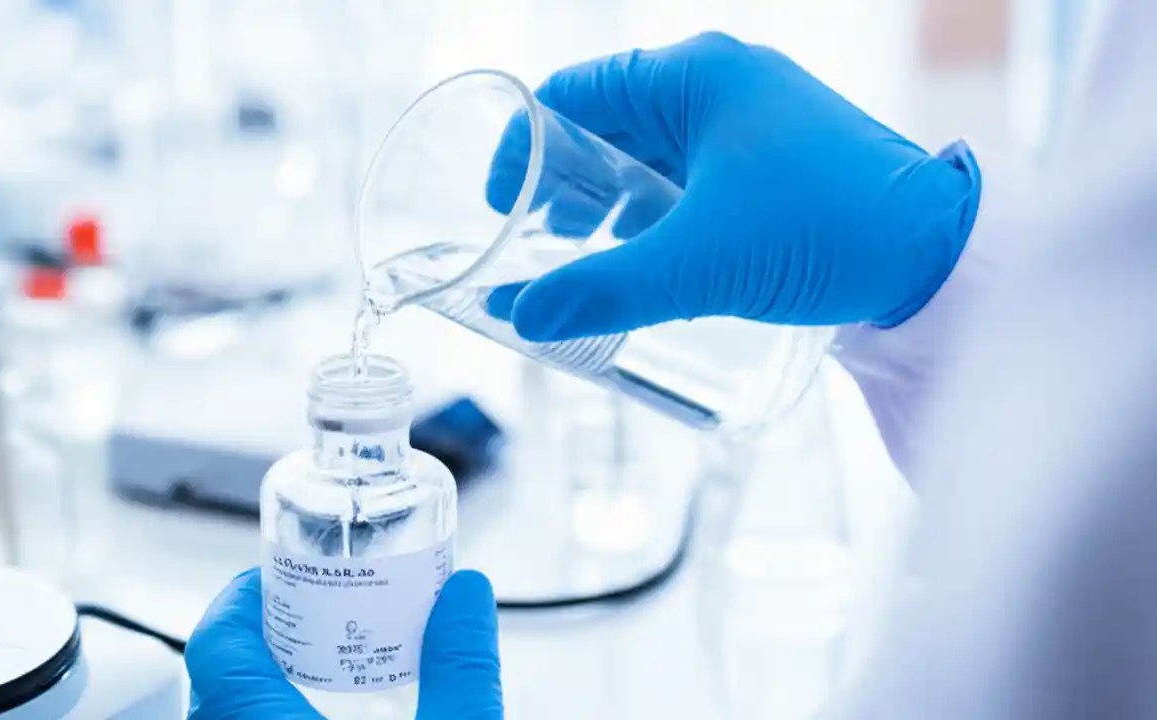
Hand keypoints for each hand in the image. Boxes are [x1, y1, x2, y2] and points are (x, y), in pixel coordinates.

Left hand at [186, 568, 502, 718]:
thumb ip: (462, 670)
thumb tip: (467, 591)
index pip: (217, 646)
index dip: (241, 599)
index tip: (282, 577)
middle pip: (214, 679)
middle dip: (256, 637)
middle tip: (311, 618)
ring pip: (222, 714)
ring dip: (256, 682)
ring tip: (316, 668)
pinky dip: (262, 714)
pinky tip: (316, 715)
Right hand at [486, 32, 980, 340]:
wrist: (943, 256)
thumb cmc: (825, 233)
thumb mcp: (699, 263)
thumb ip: (603, 290)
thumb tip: (521, 317)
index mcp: (695, 76)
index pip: (576, 93)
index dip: (525, 144)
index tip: (501, 200)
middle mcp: (724, 83)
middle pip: (612, 121)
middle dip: (568, 179)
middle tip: (538, 235)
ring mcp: (757, 119)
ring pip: (654, 150)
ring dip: (613, 197)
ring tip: (586, 250)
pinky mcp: (780, 160)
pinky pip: (695, 173)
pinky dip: (660, 207)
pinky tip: (652, 254)